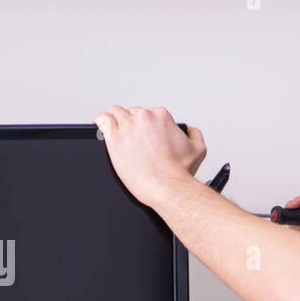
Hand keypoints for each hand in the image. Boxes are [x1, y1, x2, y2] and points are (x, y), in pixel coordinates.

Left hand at [92, 105, 206, 206]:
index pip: (149, 113)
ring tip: (117, 130)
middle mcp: (143, 118)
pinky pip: (102, 121)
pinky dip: (100, 122)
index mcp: (161, 116)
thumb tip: (188, 129)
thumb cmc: (179, 172)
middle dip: (133, 124)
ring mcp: (127, 127)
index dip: (148, 126)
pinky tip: (101, 127)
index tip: (147, 135)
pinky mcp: (114, 139)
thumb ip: (194, 134)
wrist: (167, 187)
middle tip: (135, 139)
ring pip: (116, 113)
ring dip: (117, 121)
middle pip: (132, 113)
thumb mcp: (199, 149)